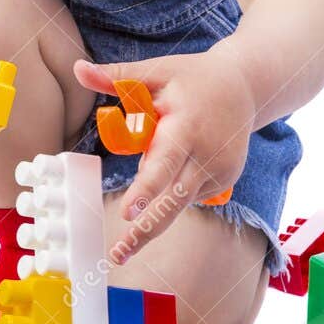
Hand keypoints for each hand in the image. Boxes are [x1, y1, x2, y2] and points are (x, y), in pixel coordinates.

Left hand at [73, 47, 255, 262]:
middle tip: (118, 254)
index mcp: (186, 127)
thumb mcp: (156, 71)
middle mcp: (206, 155)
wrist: (246, 85)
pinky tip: (179, 160)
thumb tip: (78, 69)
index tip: (129, 212)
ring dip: (154, 211)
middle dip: (146, 230)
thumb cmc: (192, 77)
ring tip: (135, 217)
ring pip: (178, 202)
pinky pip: (188, 195)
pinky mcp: (224, 181)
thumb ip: (116, 76)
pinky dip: (173, 188)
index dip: (146, 190)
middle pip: (172, 201)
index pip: (163, 165)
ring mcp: (219, 171)